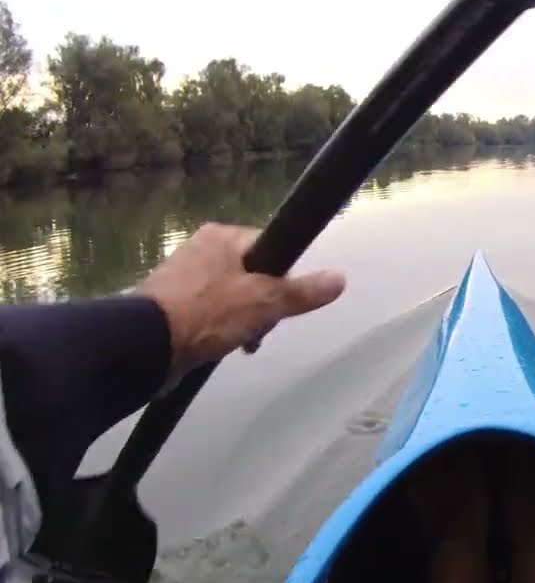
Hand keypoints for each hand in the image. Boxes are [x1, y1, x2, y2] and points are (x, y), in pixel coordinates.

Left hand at [140, 223, 345, 383]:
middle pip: (253, 274)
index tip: (285, 303)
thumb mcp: (266, 302)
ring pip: (232, 296)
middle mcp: (201, 248)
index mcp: (223, 236)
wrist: (146, 345)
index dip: (286, 277)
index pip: (272, 249)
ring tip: (242, 343)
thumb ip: (303, 292)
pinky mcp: (170, 302)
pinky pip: (210, 311)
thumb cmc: (209, 315)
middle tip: (263, 329)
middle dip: (264, 306)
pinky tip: (222, 346)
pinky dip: (220, 328)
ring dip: (244, 320)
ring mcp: (183, 275)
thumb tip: (340, 278)